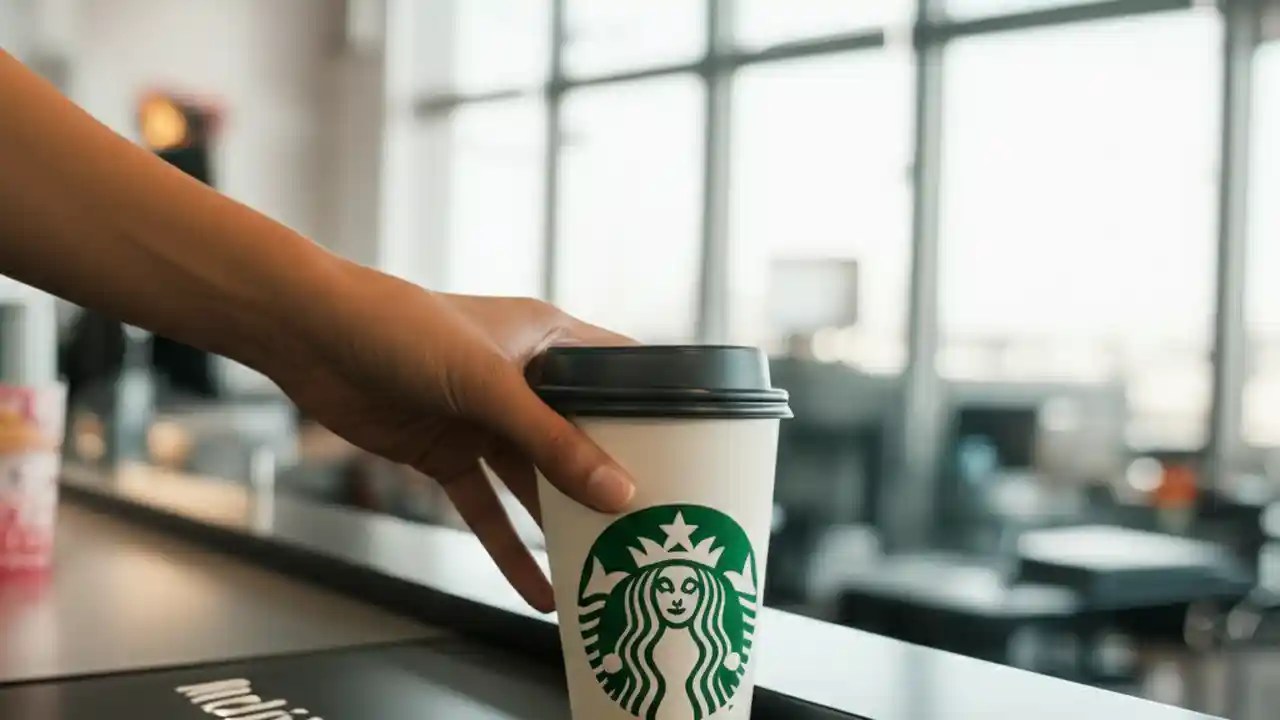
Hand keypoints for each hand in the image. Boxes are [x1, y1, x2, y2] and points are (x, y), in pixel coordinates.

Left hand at [263, 261, 634, 610]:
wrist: (311, 337)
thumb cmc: (400, 326)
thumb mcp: (488, 383)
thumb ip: (550, 442)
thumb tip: (616, 491)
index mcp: (546, 339)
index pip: (618, 370)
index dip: (654, 406)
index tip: (693, 448)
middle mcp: (521, 380)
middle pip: (579, 436)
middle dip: (608, 478)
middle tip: (651, 523)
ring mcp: (483, 419)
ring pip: (534, 479)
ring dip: (560, 521)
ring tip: (603, 565)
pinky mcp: (447, 452)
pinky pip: (487, 508)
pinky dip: (508, 546)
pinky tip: (536, 586)